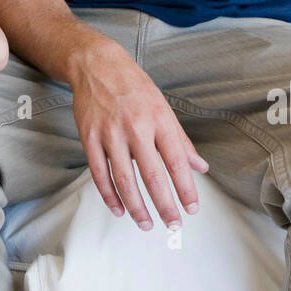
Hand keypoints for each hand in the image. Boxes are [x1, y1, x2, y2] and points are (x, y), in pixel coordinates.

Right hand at [69, 45, 208, 229]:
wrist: (97, 65)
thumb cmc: (133, 86)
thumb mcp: (163, 107)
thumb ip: (181, 140)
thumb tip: (200, 166)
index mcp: (159, 120)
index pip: (177, 163)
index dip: (186, 189)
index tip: (191, 209)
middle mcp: (136, 128)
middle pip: (153, 177)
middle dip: (165, 206)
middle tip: (173, 225)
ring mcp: (110, 134)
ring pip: (125, 180)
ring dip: (137, 208)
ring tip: (147, 224)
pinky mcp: (90, 138)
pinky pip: (100, 174)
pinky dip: (109, 195)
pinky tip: (119, 208)